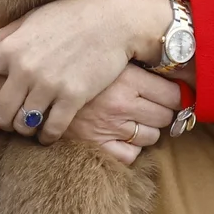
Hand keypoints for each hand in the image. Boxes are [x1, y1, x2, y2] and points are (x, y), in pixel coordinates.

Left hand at [0, 0, 172, 144]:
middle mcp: (24, 68)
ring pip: (23, 125)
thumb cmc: (72, 15)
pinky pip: (51, 129)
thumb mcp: (32, 19)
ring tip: (31, 124)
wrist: (114, 19)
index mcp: (9, 48)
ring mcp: (49, 84)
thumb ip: (4, 35)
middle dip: (2, 121)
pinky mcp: (74, 96)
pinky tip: (49, 133)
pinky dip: (47, 136)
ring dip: (25, 129)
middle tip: (11, 119)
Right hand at [66, 64, 181, 163]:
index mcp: (127, 79)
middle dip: (160, 113)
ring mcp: (111, 127)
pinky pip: (131, 156)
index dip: (175, 96)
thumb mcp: (107, 58)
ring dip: (146, 130)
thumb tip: (176, 71)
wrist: (37, 88)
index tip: (171, 95)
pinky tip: (121, 137)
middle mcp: (122, 104)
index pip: (173, 94)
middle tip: (148, 106)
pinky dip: (130, 149)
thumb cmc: (76, 69)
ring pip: (151, 137)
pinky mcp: (98, 146)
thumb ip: (136, 63)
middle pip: (165, 117)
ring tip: (132, 120)